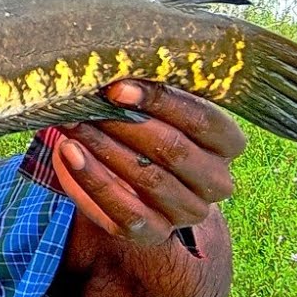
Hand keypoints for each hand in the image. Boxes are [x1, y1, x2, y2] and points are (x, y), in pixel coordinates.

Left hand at [53, 80, 246, 245]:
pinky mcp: (154, 232)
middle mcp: (216, 181)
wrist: (128, 178)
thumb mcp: (154, 105)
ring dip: (103, 147)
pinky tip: (69, 152)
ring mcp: (188, 210)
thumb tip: (113, 64)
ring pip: (148, 180)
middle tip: (85, 102)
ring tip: (71, 122)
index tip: (117, 88)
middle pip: (174, 150)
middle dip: (124, 123)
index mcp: (227, 143)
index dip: (161, 101)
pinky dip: (93, 180)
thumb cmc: (144, 126)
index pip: (204, 120)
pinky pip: (126, 212)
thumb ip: (147, 87)